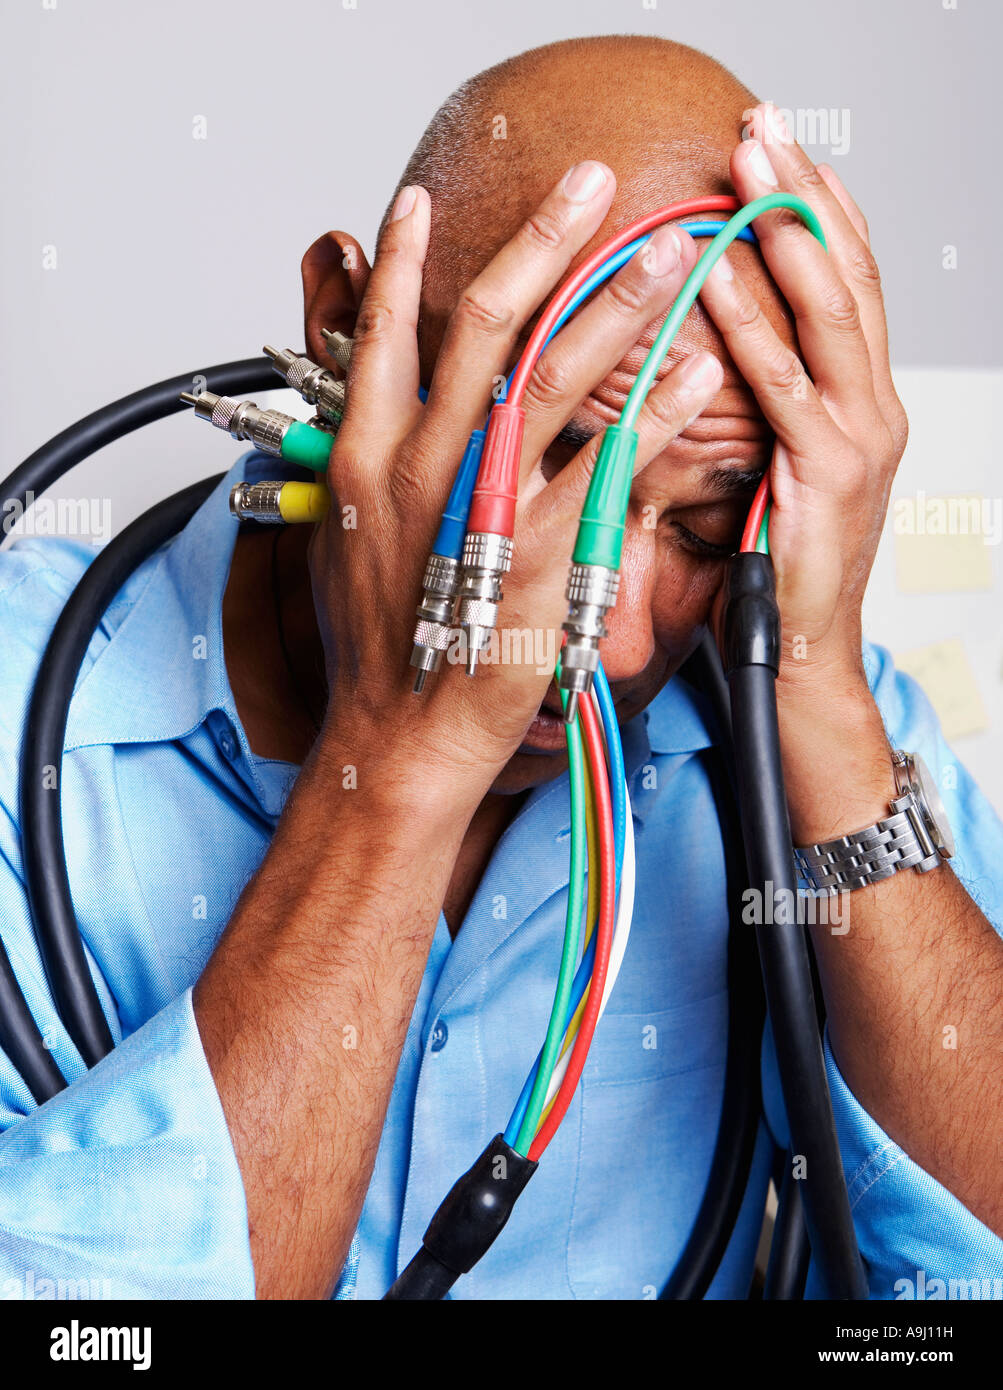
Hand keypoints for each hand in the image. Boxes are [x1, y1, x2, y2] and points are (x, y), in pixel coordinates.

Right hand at [308, 165, 723, 803]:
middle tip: (591, 182)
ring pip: (554, 378)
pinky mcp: (536, 551)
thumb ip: (369, 469)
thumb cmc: (375, 646)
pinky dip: (654, 414)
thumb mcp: (344, 542)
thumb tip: (383, 418)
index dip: (400, 260)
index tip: (419, 199)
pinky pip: (606, 465)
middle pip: (486, 327)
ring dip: (616, 305)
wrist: (398, 734)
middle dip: (541, 243)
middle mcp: (418, 464)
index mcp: (365, 454)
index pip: (382, 331)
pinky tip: (695, 372)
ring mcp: (479, 504)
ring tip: (671, 254)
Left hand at [699, 103, 908, 701]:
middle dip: (806, 194)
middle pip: (845, 275)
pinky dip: (757, 328)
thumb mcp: (770, 468)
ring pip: (830, 314)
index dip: (817, 208)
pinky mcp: (831, 472)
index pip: (844, 283)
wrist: (798, 650)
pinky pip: (787, 387)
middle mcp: (872, 405)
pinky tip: (726, 278)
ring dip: (791, 233)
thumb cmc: (772, 564)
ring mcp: (860, 435)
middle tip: (764, 126)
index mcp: (857, 399)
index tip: (779, 150)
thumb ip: (755, 407)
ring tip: (754, 170)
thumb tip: (702, 351)